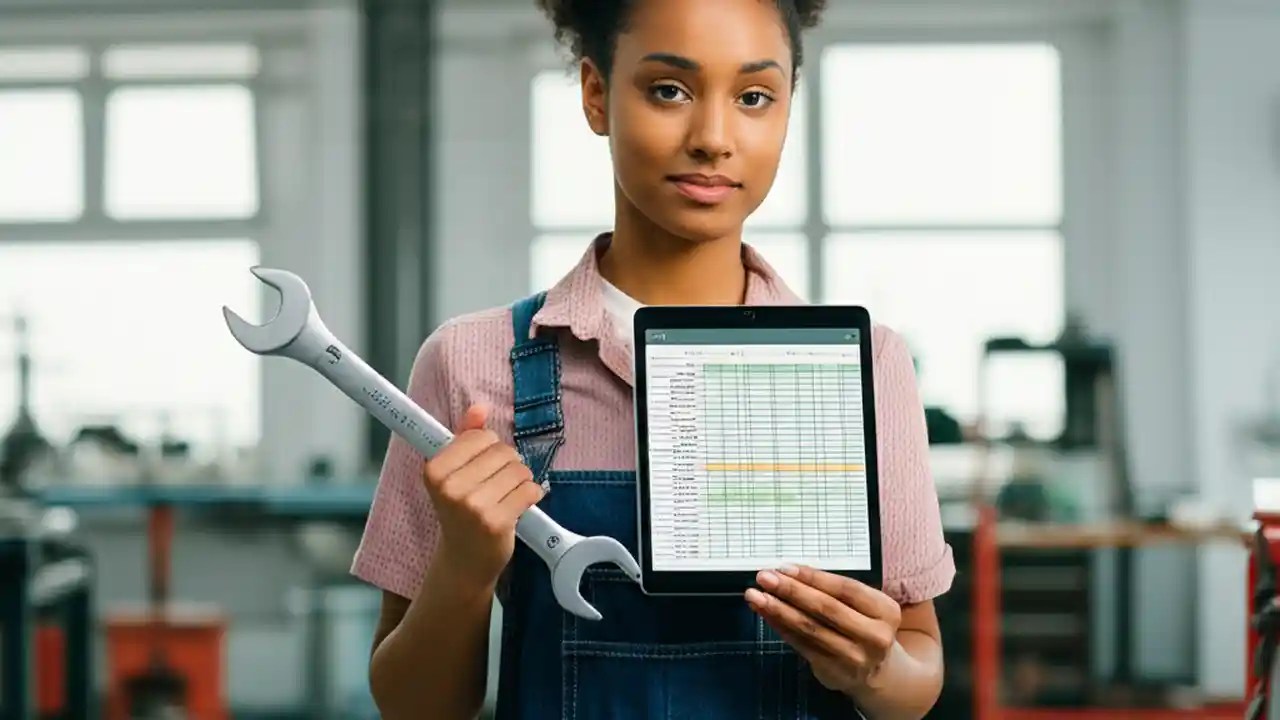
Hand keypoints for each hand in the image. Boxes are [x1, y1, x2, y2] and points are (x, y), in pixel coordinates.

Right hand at [421, 403, 544, 590]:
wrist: (464, 559)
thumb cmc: (460, 511)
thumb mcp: (455, 473)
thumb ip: (466, 437)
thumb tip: (479, 407)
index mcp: (434, 470)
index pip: (480, 437)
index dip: (489, 448)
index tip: (482, 466)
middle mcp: (451, 487)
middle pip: (502, 451)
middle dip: (508, 464)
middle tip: (498, 484)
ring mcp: (473, 507)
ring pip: (519, 470)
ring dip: (521, 480)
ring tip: (508, 494)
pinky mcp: (497, 522)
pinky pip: (530, 490)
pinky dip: (531, 494)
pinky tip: (520, 505)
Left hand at [746, 564, 901, 694]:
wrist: (878, 673)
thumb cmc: (865, 627)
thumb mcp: (865, 606)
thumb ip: (834, 591)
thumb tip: (790, 572)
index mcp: (885, 611)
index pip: (845, 589)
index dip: (813, 577)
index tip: (785, 567)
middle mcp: (874, 636)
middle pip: (826, 609)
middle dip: (791, 591)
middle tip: (765, 577)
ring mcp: (853, 657)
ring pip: (810, 629)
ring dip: (778, 610)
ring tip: (756, 596)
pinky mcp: (832, 672)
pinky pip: (801, 644)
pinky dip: (780, 627)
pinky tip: (766, 614)